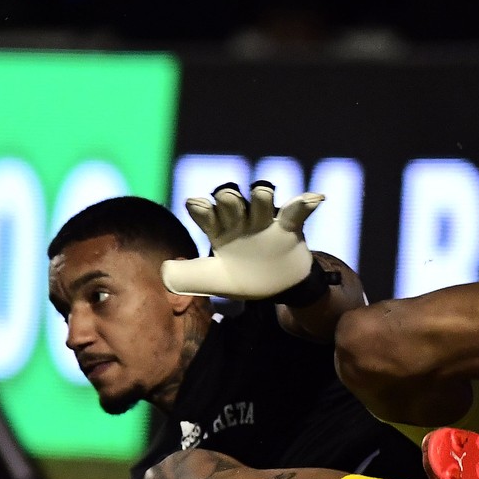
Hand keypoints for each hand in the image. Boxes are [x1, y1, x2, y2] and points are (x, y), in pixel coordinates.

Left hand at [162, 180, 323, 299]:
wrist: (275, 286)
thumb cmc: (240, 277)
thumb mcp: (212, 280)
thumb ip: (187, 275)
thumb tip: (164, 271)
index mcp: (218, 229)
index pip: (206, 214)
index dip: (201, 209)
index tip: (196, 204)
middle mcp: (240, 220)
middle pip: (232, 202)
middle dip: (229, 199)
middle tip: (227, 199)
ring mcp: (265, 221)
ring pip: (262, 201)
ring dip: (261, 196)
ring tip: (262, 193)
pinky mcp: (289, 227)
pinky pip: (297, 212)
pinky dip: (305, 203)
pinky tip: (315, 198)